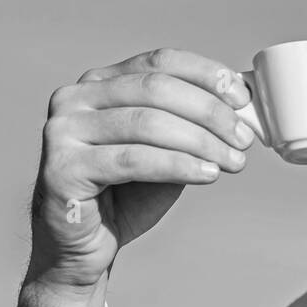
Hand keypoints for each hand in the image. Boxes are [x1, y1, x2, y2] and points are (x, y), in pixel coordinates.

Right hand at [24, 48, 254, 295]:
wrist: (85, 246)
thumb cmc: (129, 194)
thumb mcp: (167, 149)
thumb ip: (193, 124)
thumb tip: (244, 105)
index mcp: (100, 82)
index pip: (160, 61)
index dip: (206, 74)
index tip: (242, 98)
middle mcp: (75, 98)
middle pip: (156, 89)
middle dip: (210, 112)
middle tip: (244, 138)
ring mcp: (63, 131)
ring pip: (147, 123)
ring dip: (201, 141)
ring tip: (233, 161)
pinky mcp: (62, 168)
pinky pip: (133, 160)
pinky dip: (178, 165)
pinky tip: (208, 174)